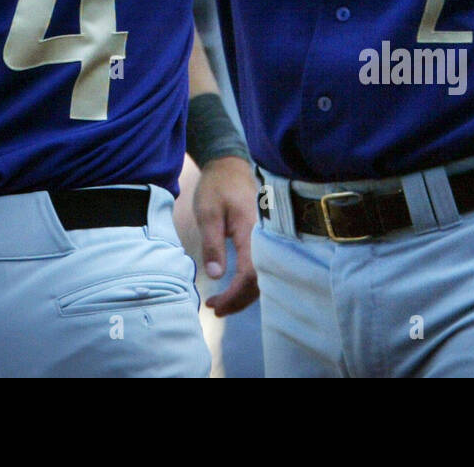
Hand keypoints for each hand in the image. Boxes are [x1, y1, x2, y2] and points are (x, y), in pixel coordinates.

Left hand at [193, 155, 259, 314]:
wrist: (229, 164)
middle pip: (260, 281)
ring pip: (262, 275)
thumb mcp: (208, 212)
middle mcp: (265, 238)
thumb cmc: (216, 186)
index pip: (250, 274)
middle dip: (239, 300)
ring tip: (220, 303)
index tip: (214, 304)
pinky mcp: (262, 238)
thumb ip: (212, 243)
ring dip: (243, 293)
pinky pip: (261, 266)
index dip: (234, 295)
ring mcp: (266, 238)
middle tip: (215, 309)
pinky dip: (248, 282)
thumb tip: (216, 275)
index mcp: (252, 231)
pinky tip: (233, 286)